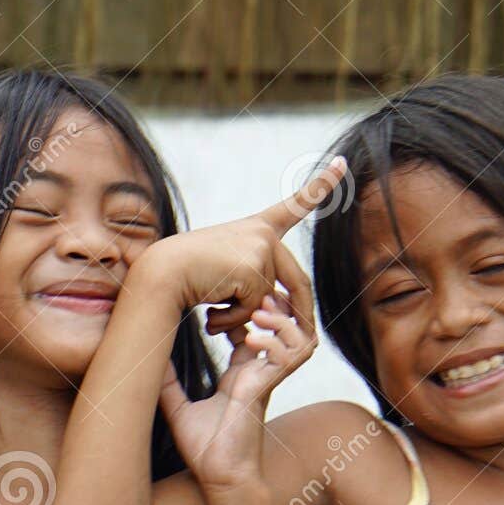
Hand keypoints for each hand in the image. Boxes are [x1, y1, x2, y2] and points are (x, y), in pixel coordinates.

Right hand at [134, 159, 346, 329]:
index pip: (294, 206)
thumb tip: (284, 319)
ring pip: (271, 301)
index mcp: (257, 228)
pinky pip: (257, 308)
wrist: (161, 274)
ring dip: (246, 318)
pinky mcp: (255, 266)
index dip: (320, 185)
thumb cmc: (190, 279)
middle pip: (298, 281)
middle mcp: (263, 233)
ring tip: (213, 311)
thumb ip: (258, 294)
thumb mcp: (231, 282)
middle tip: (307, 340)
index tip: (342, 164)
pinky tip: (211, 310)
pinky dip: (235, 319)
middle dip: (300, 315)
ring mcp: (261, 247)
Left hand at [159, 294, 315, 494]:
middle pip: (285, 328)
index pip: (252, 332)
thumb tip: (144, 361)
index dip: (243, 313)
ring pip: (298, 337)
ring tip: (255, 312)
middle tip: (248, 298)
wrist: (221, 480)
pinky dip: (275, 342)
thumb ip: (166, 384)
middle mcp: (259, 374)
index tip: (214, 310)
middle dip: (274, 308)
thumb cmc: (204, 451)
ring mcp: (267, 381)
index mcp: (241, 375)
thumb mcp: (177, 409)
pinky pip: (288, 357)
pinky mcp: (268, 391)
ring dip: (280, 320)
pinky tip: (250, 338)